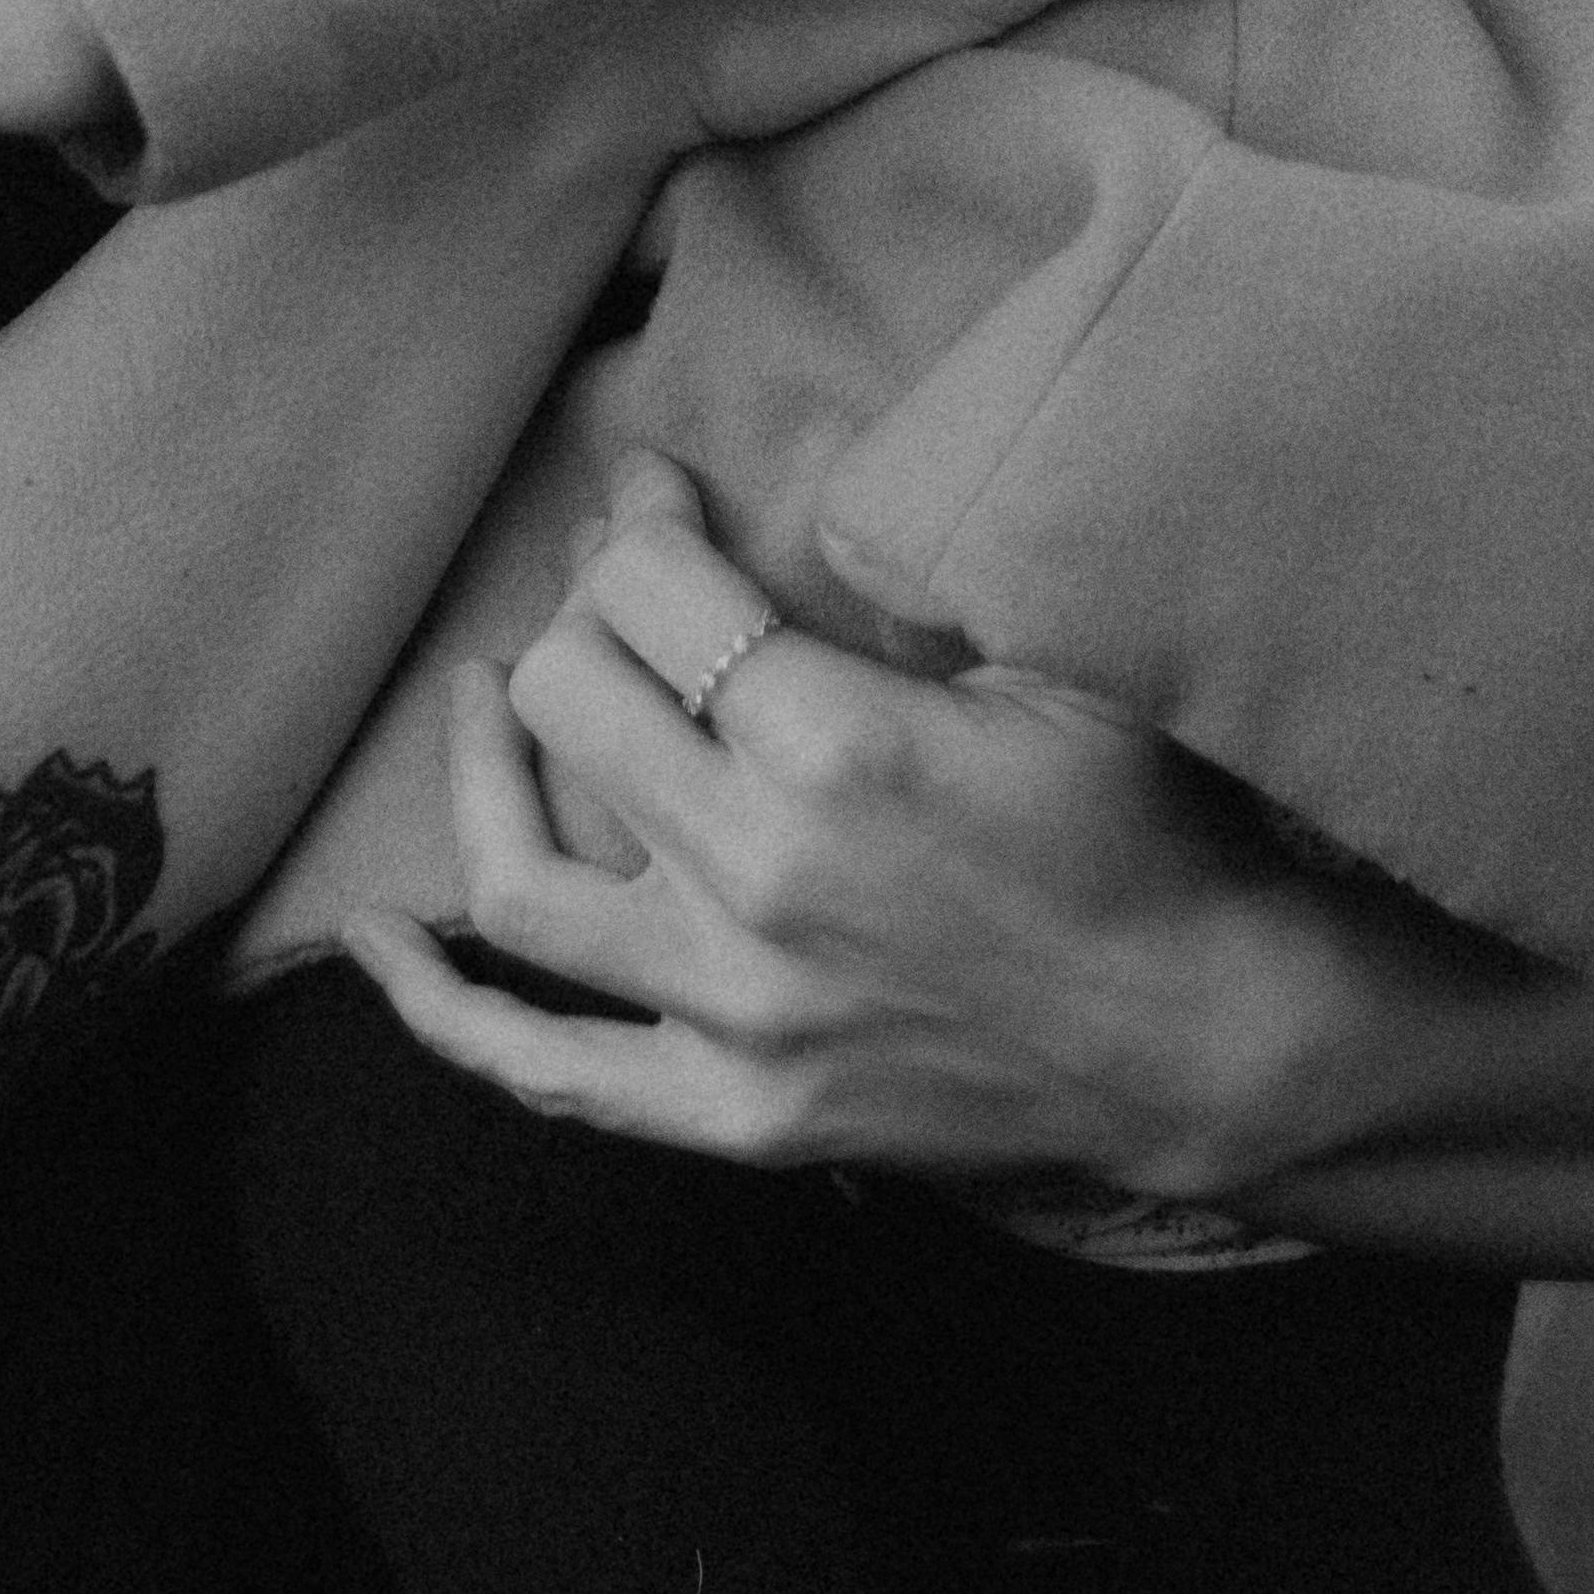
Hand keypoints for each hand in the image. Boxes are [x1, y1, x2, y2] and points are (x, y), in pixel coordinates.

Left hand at [340, 456, 1345, 1203]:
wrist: (1205, 1037)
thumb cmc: (1143, 826)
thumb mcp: (1049, 654)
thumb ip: (912, 563)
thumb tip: (795, 479)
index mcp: (833, 743)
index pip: (647, 588)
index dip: (637, 515)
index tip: (657, 490)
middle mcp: (756, 877)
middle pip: (565, 697)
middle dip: (581, 614)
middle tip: (619, 591)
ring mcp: (735, 1013)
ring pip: (518, 874)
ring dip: (481, 771)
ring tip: (487, 702)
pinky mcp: (738, 1113)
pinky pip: (549, 1073)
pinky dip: (447, 1014)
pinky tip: (388, 943)